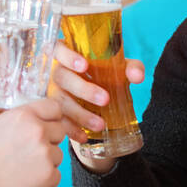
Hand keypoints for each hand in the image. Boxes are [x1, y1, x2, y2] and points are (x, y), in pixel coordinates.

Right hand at [0, 99, 65, 186]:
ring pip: (58, 154)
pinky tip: (29, 182)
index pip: (53, 107)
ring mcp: (44, 153)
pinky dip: (46, 181)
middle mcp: (37, 131)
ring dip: (47, 161)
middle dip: (49, 140)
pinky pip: (56, 176)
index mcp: (22, 115)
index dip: (50, 116)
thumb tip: (1, 122)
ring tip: (26, 169)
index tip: (45, 124)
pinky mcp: (48, 175)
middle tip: (33, 150)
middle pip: (60, 131)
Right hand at [49, 42, 145, 172]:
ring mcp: (49, 92)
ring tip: (100, 124)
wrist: (90, 94)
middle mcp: (54, 71)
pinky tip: (84, 136)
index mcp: (65, 54)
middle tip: (105, 99)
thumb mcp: (115, 67)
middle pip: (61, 77)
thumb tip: (137, 76)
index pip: (59, 49)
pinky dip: (71, 129)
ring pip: (58, 102)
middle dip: (83, 89)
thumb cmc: (101, 73)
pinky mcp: (50, 111)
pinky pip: (57, 120)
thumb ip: (129, 67)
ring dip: (79, 114)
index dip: (69, 57)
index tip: (85, 66)